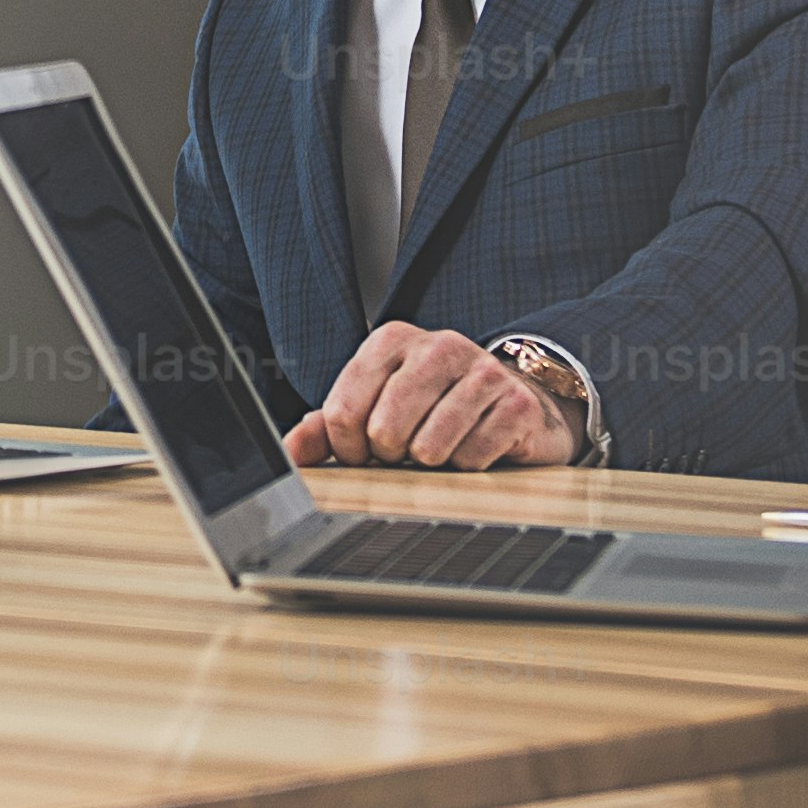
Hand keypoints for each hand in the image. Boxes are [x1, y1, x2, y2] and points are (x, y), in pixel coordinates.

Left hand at [293, 323, 576, 469]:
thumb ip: (327, 426)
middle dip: (390, 456)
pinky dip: (468, 466)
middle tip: (406, 449)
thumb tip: (291, 453)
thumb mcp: (375, 406)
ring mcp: (481, 372)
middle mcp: (437, 346)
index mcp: (391, 341)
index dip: (348, 447)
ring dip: (431, 462)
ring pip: (429, 448)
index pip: (343, 410)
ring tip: (441, 446)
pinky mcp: (516, 404)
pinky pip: (472, 458)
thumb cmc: (434, 407)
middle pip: (384, 430)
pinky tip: (475, 446)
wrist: (515, 402)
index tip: (363, 452)